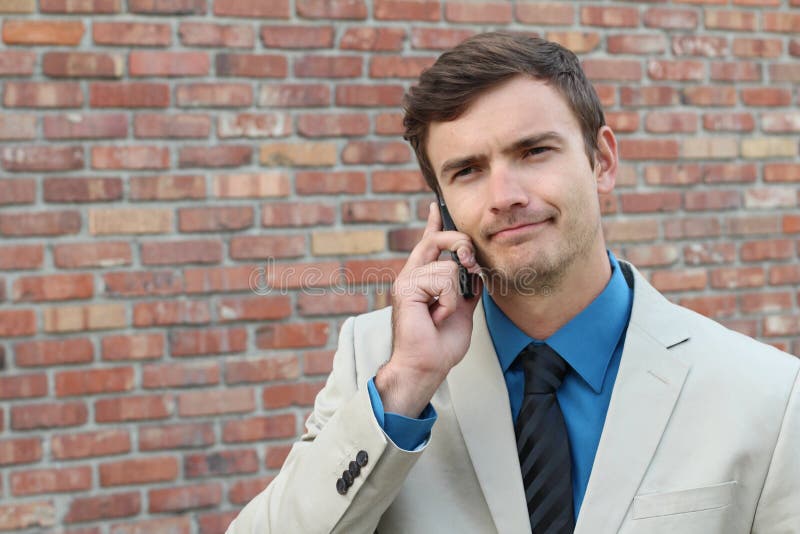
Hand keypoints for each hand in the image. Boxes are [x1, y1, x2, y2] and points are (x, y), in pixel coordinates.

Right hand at [375, 202, 483, 416]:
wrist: (426, 366)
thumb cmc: (440, 344)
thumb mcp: (462, 309)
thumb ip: (467, 287)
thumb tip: (475, 270)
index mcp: (424, 278)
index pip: (429, 243)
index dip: (434, 223)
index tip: (436, 205)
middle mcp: (412, 274)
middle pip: (437, 239)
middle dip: (460, 244)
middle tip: (470, 263)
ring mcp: (406, 279)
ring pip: (448, 266)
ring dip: (455, 295)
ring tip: (442, 313)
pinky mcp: (406, 287)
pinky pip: (443, 280)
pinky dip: (448, 302)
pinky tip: (437, 315)